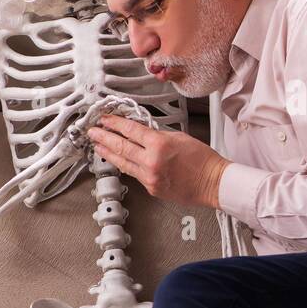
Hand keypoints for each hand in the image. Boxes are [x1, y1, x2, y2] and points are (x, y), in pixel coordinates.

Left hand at [87, 115, 229, 207]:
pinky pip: (134, 174)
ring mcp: (149, 177)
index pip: (130, 130)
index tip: (105, 119)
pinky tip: (118, 160)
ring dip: (108, 153)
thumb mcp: (180, 137)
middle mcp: (151, 161)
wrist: (213, 182)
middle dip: (104, 137)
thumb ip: (158, 135)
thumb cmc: (203, 160)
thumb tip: (142, 133)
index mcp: (159, 144)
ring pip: (122, 163)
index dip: (115, 123)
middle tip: (93, 131)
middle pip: (120, 146)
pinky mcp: (151, 188)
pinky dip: (125, 165)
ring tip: (98, 146)